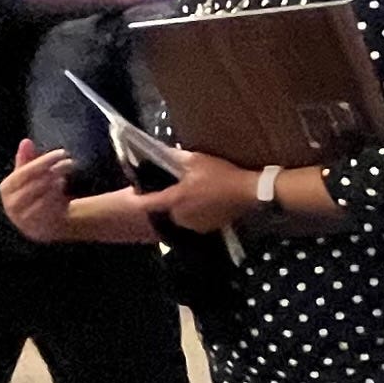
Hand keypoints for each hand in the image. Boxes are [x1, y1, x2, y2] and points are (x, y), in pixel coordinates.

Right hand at [0, 138, 76, 241]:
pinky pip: (49, 213)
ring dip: (57, 185)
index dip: (44, 161)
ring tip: (64, 178)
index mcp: (7, 188)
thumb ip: (27, 160)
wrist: (44, 224)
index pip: (25, 172)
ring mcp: (23, 219)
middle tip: (69, 162)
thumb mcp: (30, 176)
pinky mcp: (36, 229)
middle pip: (35, 184)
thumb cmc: (36, 194)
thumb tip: (25, 141)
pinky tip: (63, 194)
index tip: (62, 152)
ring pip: (43, 198)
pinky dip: (58, 201)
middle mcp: (11, 204)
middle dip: (54, 171)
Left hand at [135, 150, 262, 233]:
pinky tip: (207, 204)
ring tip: (194, 197)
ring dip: (184, 209)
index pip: (150, 202)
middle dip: (169, 201)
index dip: (141, 198)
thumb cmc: (220, 174)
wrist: (247, 191)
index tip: (136, 195)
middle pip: (166, 210)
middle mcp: (182, 215)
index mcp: (175, 198)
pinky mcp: (208, 228)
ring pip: (181, 217)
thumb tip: (160, 153)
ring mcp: (195, 224)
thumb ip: (175, 157)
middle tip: (178, 189)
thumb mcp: (196, 160)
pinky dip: (197, 215)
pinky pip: (195, 222)